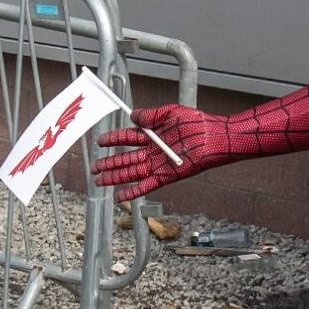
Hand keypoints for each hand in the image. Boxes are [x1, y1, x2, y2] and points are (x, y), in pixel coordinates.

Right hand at [92, 105, 230, 201]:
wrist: (215, 137)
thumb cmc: (197, 123)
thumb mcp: (170, 112)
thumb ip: (151, 115)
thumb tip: (132, 114)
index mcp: (154, 134)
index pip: (129, 137)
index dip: (114, 139)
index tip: (101, 141)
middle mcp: (154, 151)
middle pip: (126, 158)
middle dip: (109, 163)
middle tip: (94, 167)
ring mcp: (159, 165)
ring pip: (131, 172)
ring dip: (115, 176)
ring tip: (99, 180)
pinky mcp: (166, 176)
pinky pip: (146, 185)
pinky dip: (132, 191)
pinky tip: (119, 196)